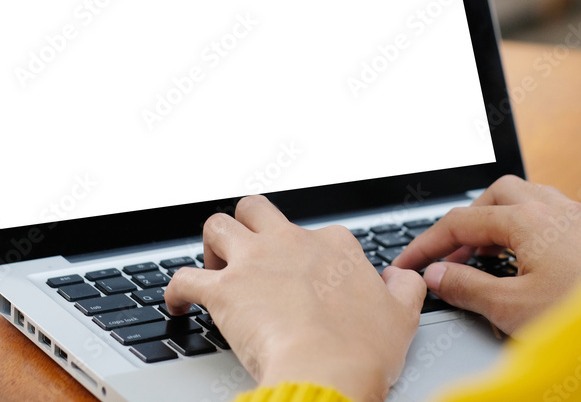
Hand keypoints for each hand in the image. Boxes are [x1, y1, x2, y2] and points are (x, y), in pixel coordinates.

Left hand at [165, 195, 425, 401]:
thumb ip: (406, 288)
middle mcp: (291, 243)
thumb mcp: (404, 315)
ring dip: (210, 245)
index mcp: (333, 246)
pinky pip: (184, 278)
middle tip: (248, 254)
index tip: (305, 278)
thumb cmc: (364, 350)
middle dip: (248, 225)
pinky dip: (174, 290)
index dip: (308, 256)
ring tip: (213, 267)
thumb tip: (404, 277)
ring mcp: (254, 263)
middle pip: (257, 209)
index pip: (317, 233)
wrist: (329, 371)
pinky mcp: (223, 291)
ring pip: (217, 226)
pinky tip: (176, 304)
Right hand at [393, 176, 580, 335]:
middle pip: (494, 195)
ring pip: (526, 198)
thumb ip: (466, 288)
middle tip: (452, 254)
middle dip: (467, 219)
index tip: (408, 263)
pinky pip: (551, 212)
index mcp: (526, 220)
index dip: (427, 244)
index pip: (460, 222)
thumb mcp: (513, 308)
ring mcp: (579, 216)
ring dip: (499, 220)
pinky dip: (527, 227)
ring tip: (486, 253)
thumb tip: (436, 276)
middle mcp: (553, 208)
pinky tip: (529, 257)